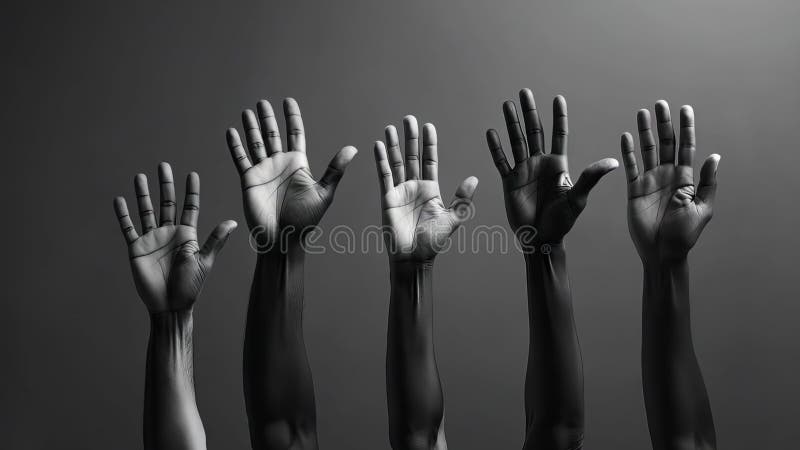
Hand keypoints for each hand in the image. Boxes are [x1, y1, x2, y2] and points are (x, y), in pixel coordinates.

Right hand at [113, 163, 236, 312]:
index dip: (191, 192)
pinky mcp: (137, 249)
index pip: (190, 207)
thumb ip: (215, 240)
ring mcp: (153, 240)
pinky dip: (123, 214)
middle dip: (165, 184)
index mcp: (187, 235)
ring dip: (143, 194)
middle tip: (164, 165)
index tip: (192, 174)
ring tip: (140, 176)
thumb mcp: (204, 261)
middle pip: (167, 203)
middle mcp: (170, 233)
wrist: (170, 305)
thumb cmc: (190, 286)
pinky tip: (119, 200)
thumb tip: (234, 222)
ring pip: (147, 211)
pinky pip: (129, 228)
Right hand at [226, 98, 356, 247]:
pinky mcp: (249, 180)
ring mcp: (264, 171)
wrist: (283, 239)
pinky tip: (232, 132)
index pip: (295, 133)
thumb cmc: (306, 221)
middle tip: (262, 102)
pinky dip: (235, 145)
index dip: (292, 117)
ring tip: (248, 111)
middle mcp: (280, 164)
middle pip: (273, 134)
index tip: (288, 101)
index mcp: (298, 164)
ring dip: (251, 127)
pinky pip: (241, 158)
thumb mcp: (324, 193)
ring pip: (256, 143)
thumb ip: (334, 169)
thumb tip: (353, 148)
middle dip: (268, 118)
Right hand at [374, 116, 477, 262]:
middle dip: (411, 138)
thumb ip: (462, 199)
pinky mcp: (387, 198)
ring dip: (394, 145)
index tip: (428, 126)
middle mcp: (415, 187)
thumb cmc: (432, 242)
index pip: (430, 160)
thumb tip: (474, 178)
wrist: (413, 258)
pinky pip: (384, 175)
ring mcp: (400, 191)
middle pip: (412, 156)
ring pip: (396, 162)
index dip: (429, 144)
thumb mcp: (452, 219)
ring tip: (391, 127)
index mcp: (431, 190)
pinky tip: (379, 145)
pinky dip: (381, 160)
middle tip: (409, 118)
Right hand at [486, 91, 617, 246]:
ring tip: (507, 104)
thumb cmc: (562, 221)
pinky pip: (502, 161)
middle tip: (525, 91)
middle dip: (530, 112)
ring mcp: (524, 171)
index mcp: (558, 164)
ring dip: (512, 123)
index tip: (558, 98)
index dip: (559, 117)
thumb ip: (591, 177)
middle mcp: (540, 163)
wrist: (541, 238)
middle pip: (534, 132)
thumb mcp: (578, 198)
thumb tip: (614, 162)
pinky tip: (492, 132)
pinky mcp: (510, 181)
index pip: (559, 135)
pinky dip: (496, 148)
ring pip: (516, 141)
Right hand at [620, 100, 719, 262]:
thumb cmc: (684, 235)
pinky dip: (628, 152)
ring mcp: (650, 181)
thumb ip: (707, 182)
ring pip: (647, 150)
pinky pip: (631, 166)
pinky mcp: (634, 190)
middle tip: (661, 104)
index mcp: (686, 178)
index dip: (686, 128)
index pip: (686, 147)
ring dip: (645, 132)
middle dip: (664, 123)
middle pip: (665, 143)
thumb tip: (715, 156)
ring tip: (642, 113)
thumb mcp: (702, 208)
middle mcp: (668, 175)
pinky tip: (627, 136)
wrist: (662, 252)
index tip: (685, 108)